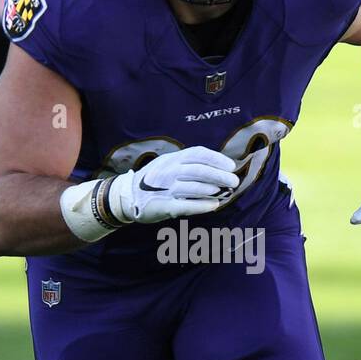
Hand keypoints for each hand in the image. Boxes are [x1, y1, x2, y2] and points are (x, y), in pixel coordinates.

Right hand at [110, 145, 239, 223]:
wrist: (126, 196)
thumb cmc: (153, 180)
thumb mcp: (167, 164)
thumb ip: (187, 164)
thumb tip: (217, 168)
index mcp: (171, 159)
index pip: (197, 154)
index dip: (216, 159)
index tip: (231, 166)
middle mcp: (168, 171)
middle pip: (198, 170)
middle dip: (219, 175)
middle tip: (234, 181)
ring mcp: (165, 188)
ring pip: (192, 187)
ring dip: (212, 189)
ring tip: (224, 192)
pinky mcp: (163, 206)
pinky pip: (185, 205)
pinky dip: (201, 205)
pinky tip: (214, 205)